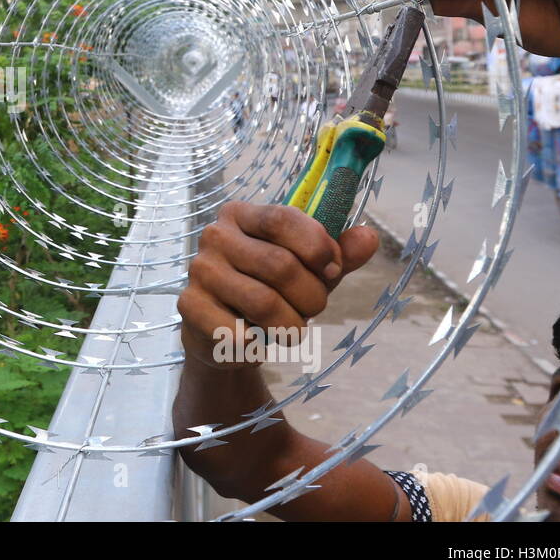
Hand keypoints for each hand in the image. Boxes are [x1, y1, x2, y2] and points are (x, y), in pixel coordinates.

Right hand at [178, 202, 378, 369]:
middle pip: (280, 265)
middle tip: (313, 310)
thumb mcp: (308, 269)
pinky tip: (258, 340)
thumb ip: (338, 254)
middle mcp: (215, 236)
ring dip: (291, 326)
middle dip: (311, 297)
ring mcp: (199, 270)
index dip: (318, 247)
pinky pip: (239, 332)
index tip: (333, 271)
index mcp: (242, 214)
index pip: (283, 218)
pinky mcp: (190, 305)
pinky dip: (260, 344)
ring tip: (291, 330)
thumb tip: (369, 237)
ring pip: (263, 303)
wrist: (223, 332)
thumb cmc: (269, 289)